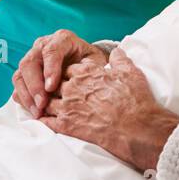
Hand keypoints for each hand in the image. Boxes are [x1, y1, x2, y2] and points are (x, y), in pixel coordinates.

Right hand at [11, 29, 107, 117]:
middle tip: (43, 104)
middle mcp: (43, 46)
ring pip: (20, 74)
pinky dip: (23, 99)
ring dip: (27, 95)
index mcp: (62, 39)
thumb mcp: (95, 62)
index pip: (51, 50)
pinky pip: (17, 85)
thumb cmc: (90, 64)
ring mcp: (32, 58)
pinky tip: (34, 111)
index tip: (51, 88)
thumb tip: (80, 79)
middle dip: (35, 85)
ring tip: (38, 112)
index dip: (49, 69)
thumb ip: (89, 68)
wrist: (83, 64)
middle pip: (30, 62)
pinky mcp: (25, 73)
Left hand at [39, 47, 178, 171]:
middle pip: (54, 83)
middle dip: (54, 87)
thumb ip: (120, 59)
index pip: (67, 68)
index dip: (68, 73)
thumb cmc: (134, 99)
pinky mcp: (67, 126)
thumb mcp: (130, 72)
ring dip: (47, 103)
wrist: (135, 128)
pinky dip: (43, 120)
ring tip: (47, 107)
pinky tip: (43, 120)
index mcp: (86, 71)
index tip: (70, 78)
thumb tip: (117, 51)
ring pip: (48, 101)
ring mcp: (68, 106)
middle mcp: (73, 87)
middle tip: (54, 92)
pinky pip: (47, 121)